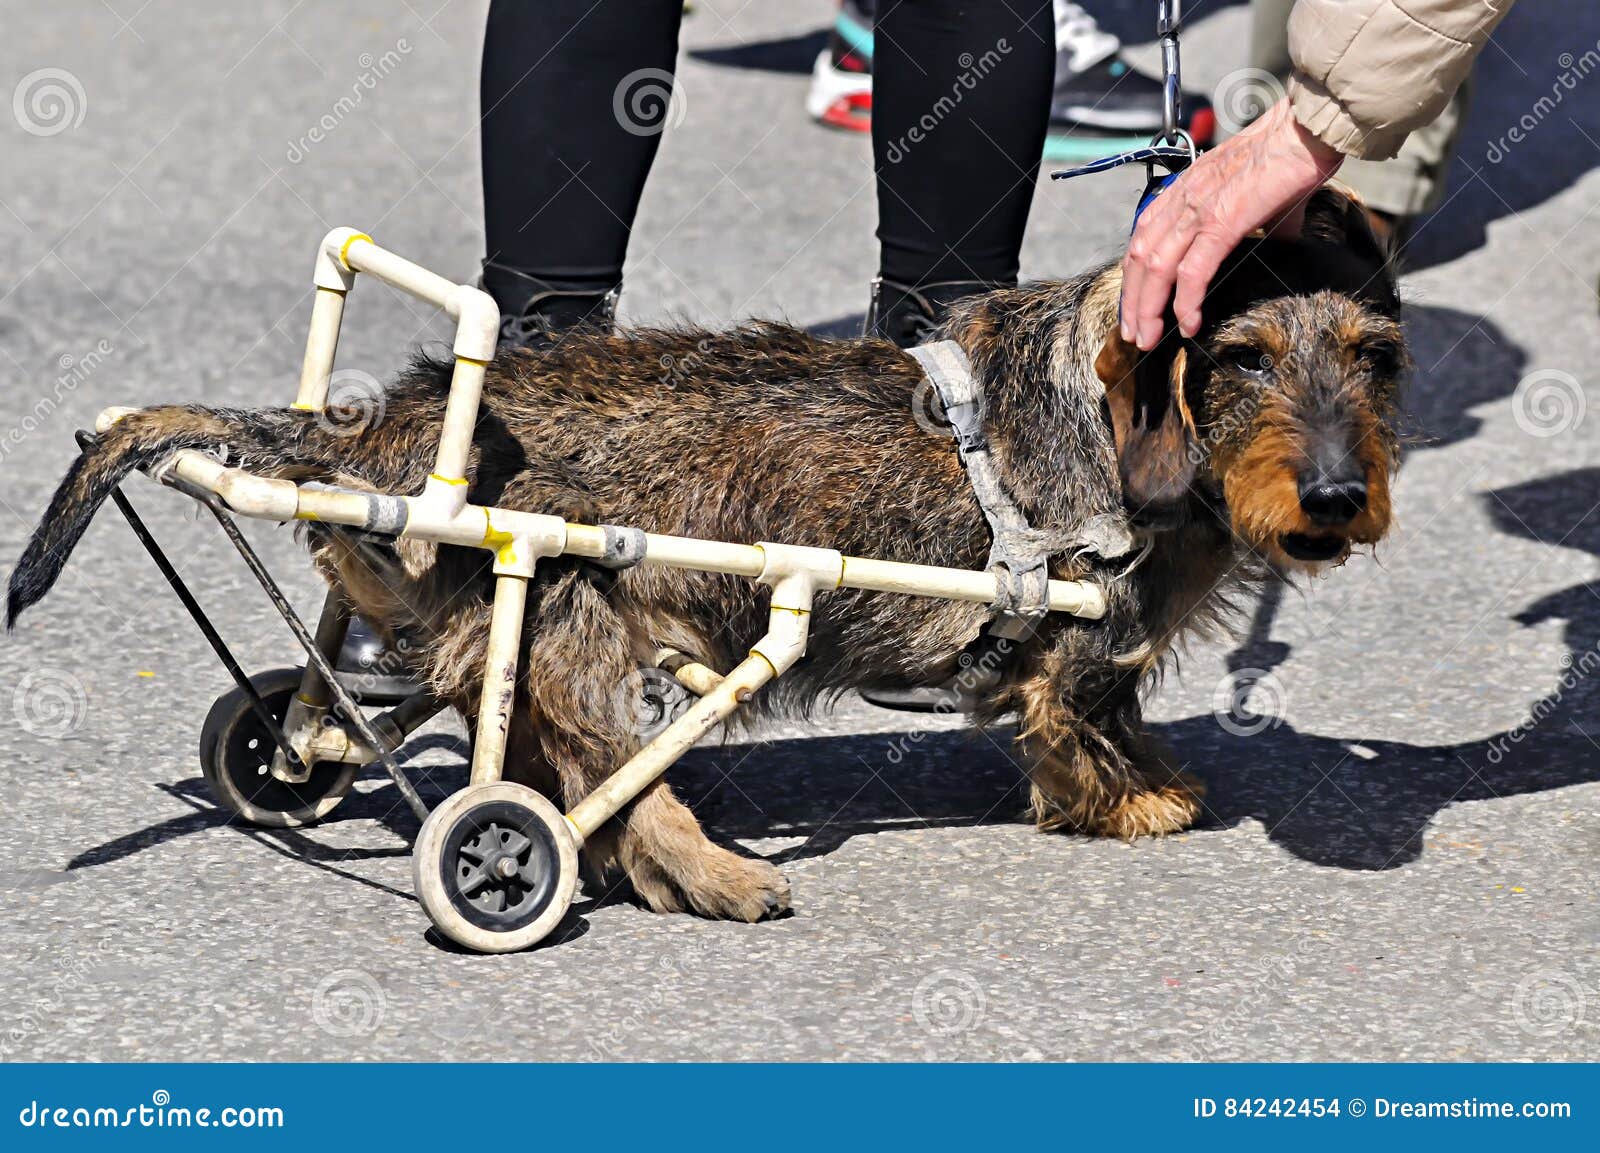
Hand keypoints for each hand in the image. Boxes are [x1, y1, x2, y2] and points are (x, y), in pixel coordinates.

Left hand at [1120, 99, 1344, 349]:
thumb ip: (1259, 221)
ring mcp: (1199, 209)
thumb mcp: (1259, 194)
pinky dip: (1186, 302)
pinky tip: (1189, 324)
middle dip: (1132, 302)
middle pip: (1138, 258)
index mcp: (1184, 190)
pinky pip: (1193, 271)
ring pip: (1156, 268)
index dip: (1133, 276)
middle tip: (1135, 335)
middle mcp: (1182, 198)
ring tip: (1149, 339)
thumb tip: (1278, 240)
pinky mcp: (1223, 221)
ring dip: (1149, 309)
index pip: (1141, 238)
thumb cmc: (1291, 155)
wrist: (1309, 129)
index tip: (1135, 305)